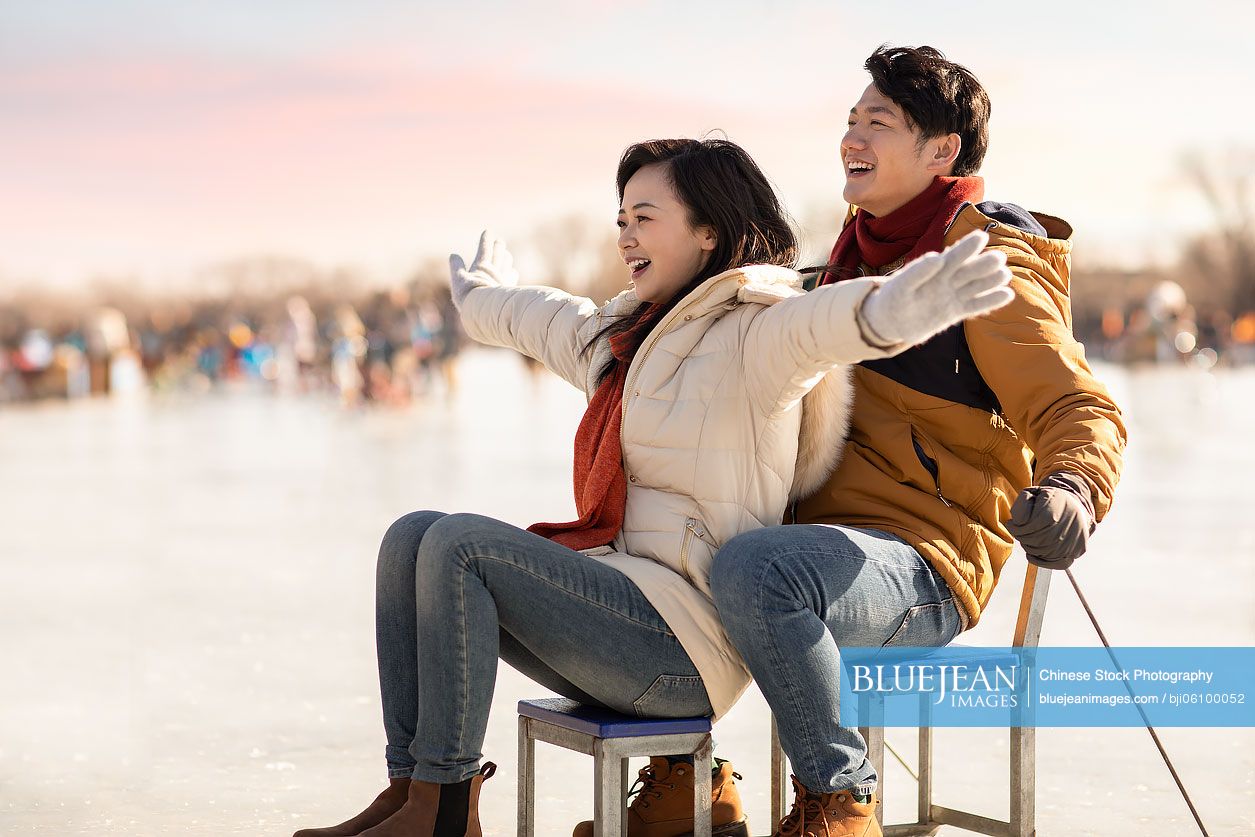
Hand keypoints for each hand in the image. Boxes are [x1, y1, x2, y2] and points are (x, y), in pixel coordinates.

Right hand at [448, 231, 518, 308]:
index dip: (486, 240)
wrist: (484, 312)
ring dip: (506, 257)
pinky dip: (511, 272)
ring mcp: (503, 280)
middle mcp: (495, 271)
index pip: (484, 249)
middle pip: (499, 254)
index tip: (487, 231)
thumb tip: (453, 255)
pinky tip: (512, 272)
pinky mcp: (508, 289)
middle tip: (499, 241)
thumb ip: (456, 266)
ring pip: (507, 264)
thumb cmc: (468, 296)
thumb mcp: (458, 280)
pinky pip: (512, 277)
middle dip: (498, 246)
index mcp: (482, 266)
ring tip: (506, 255)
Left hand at [858, 230, 1012, 347]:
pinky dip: (990, 301)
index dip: (967, 247)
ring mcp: (952, 295)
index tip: (981, 236)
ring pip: (976, 286)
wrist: (890, 321)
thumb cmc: (893, 298)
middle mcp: (947, 279)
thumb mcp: (900, 285)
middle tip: (999, 258)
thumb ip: (917, 272)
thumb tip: (938, 257)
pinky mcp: (955, 312)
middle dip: (984, 264)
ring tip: (1004, 274)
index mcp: (934, 268)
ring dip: (991, 280)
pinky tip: (1007, 295)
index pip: (953, 255)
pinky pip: (975, 306)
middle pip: (969, 270)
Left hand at [1007, 472, 1096, 569]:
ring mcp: (1076, 538)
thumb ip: (1023, 501)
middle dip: (1022, 538)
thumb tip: (1018, 520)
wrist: (1076, 505)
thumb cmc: (1050, 500)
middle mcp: (1069, 524)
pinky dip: (1042, 562)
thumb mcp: (1035, 493)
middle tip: (1018, 533)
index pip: (1030, 526)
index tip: (1011, 524)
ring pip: (1045, 552)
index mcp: (1057, 509)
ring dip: (1030, 548)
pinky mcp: (1079, 549)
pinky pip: (1059, 563)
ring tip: (1026, 539)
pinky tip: (1032, 554)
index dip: (1016, 528)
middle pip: (1037, 540)